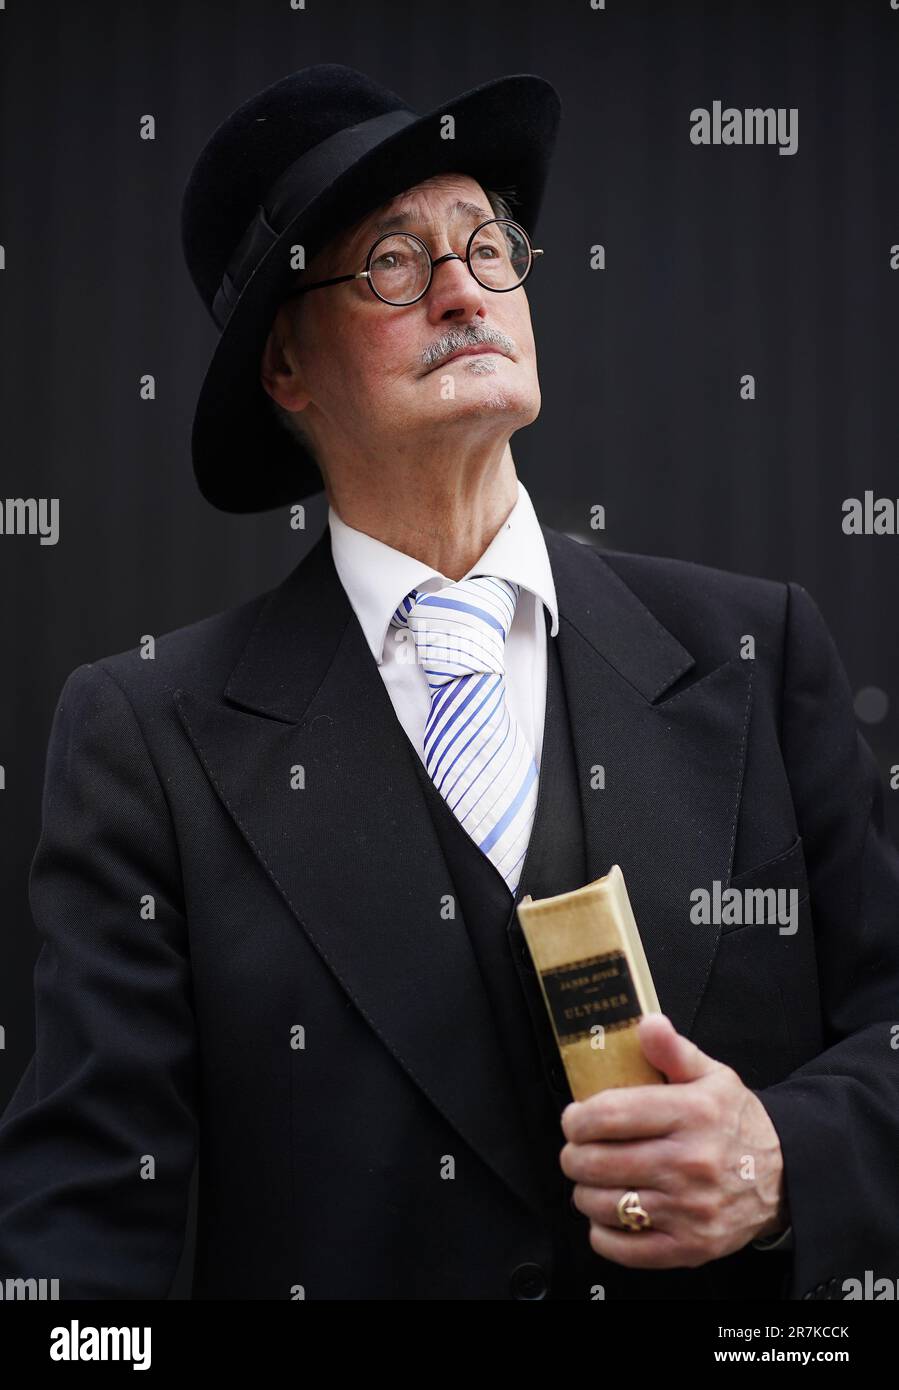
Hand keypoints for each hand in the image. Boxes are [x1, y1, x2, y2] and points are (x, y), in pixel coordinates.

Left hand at [559, 1013, 787, 1268]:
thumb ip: (673, 1051)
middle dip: (574, 1155)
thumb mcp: (713, 1076)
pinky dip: (603, 1232)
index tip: (574, 1119)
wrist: (785, 1177)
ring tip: (594, 1179)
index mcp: (692, 1114)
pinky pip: (622, 1247)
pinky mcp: (690, 1248)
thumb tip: (646, 1023)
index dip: (576, 1119)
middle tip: (578, 1150)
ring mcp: (689, 1210)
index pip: (608, 1116)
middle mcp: (690, 1163)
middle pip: (596, 1163)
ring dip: (585, 1192)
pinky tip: (611, 1213)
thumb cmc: (737, 1123)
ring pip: (602, 1205)